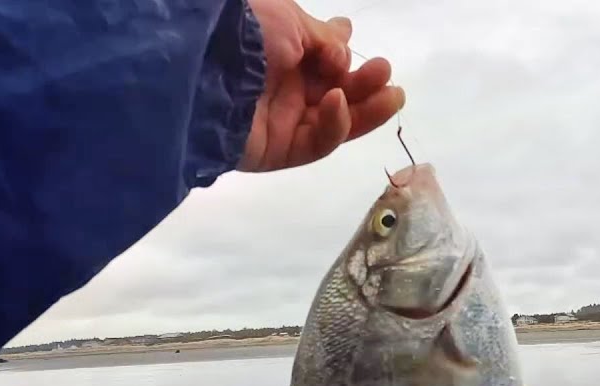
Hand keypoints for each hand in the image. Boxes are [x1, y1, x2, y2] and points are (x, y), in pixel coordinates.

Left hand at [239, 0, 405, 171]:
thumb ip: (325, 38)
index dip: (339, 50)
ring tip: (392, 95)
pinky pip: (316, 142)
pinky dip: (335, 124)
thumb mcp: (291, 19)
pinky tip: (340, 101)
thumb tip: (345, 49)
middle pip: (334, 91)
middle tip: (386, 74)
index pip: (319, 58)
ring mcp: (281, 121)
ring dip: (365, 109)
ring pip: (333, 121)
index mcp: (281, 51)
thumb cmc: (249, 32)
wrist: (207, 68)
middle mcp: (282, 87)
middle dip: (364, 82)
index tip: (352, 39)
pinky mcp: (278, 151)